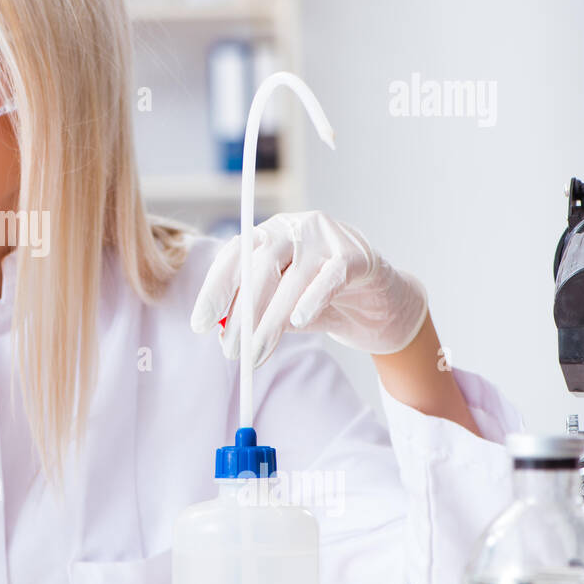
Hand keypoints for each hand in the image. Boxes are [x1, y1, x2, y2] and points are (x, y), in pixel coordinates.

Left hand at [190, 210, 427, 367]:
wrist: (382, 305)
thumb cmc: (323, 304)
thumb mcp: (282, 309)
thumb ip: (255, 314)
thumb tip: (222, 332)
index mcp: (269, 234)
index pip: (234, 255)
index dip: (215, 289)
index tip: (201, 324)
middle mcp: (294, 228)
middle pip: (259, 266)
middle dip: (241, 314)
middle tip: (231, 351)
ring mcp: (327, 237)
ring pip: (291, 278)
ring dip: (270, 322)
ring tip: (256, 355)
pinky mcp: (357, 255)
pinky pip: (331, 276)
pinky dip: (312, 299)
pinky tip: (299, 321)